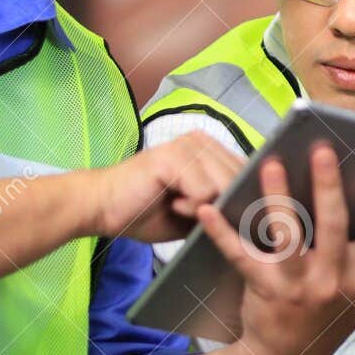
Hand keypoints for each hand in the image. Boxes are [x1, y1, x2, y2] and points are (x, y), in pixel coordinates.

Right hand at [92, 131, 244, 242]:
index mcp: (207, 148)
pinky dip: (190, 208)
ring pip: (224, 186)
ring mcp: (187, 145)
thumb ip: (220, 205)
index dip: (242, 196)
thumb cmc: (146, 211)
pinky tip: (172, 204)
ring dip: (204, 208)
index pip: (247, 171)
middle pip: (239, 179)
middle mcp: (200, 140)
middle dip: (224, 205)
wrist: (102, 208)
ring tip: (179, 206)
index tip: (228, 214)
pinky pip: (204, 192)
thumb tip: (251, 215)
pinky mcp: (173, 157)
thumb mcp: (194, 211)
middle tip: (194, 214)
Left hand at [199, 144, 354, 354]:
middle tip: (322, 150)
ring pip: (288, 235)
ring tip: (270, 163)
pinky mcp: (263, 288)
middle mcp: (331, 278)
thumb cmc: (328, 323)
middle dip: (329, 186)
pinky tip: (208, 210)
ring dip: (277, 198)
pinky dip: (222, 233)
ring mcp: (296, 284)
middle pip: (333, 225)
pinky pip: (241, 256)